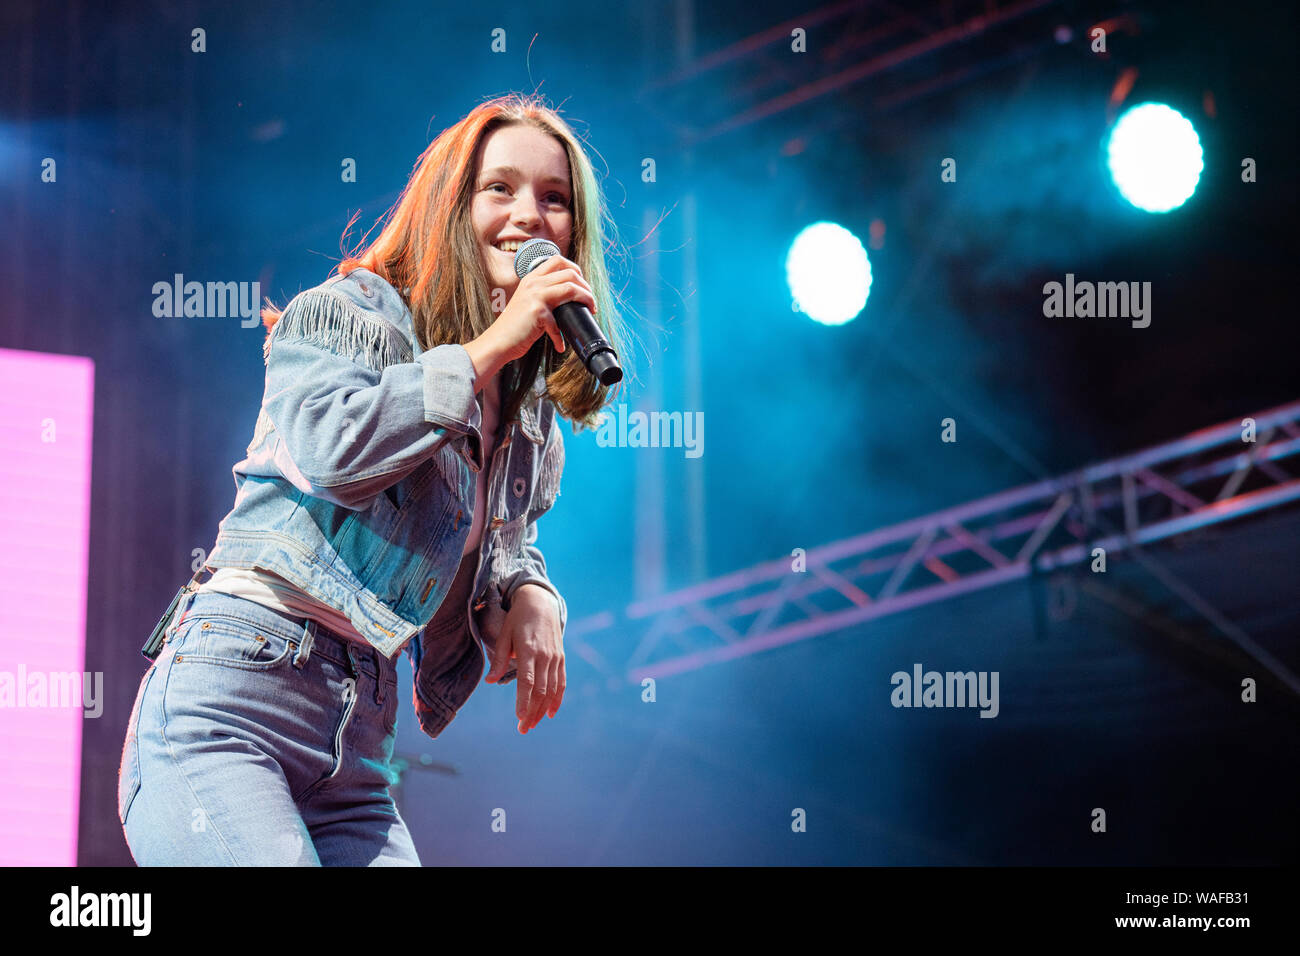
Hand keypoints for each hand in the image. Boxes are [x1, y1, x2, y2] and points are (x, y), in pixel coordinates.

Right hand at [472, 255, 598, 371]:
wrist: (498, 341)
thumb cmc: (516, 326)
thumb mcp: (528, 302)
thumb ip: (544, 294)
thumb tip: (570, 297)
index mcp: (531, 278)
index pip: (558, 260)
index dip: (575, 270)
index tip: (582, 285)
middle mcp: (533, 282)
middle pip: (570, 272)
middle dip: (586, 287)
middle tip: (590, 301)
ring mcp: (535, 295)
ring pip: (571, 288)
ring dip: (586, 299)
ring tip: (589, 311)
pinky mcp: (537, 311)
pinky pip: (559, 322)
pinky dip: (561, 337)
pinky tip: (559, 346)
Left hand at [484, 584, 564, 733]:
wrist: (541, 603)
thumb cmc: (518, 620)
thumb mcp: (504, 635)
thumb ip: (499, 659)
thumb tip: (490, 681)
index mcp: (528, 650)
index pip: (527, 680)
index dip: (524, 699)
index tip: (519, 716)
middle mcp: (544, 656)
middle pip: (540, 690)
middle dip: (531, 712)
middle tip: (522, 729)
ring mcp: (555, 658)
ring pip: (551, 690)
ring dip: (542, 710)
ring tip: (531, 725)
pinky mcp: (561, 659)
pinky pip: (561, 683)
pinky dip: (557, 699)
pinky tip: (550, 713)